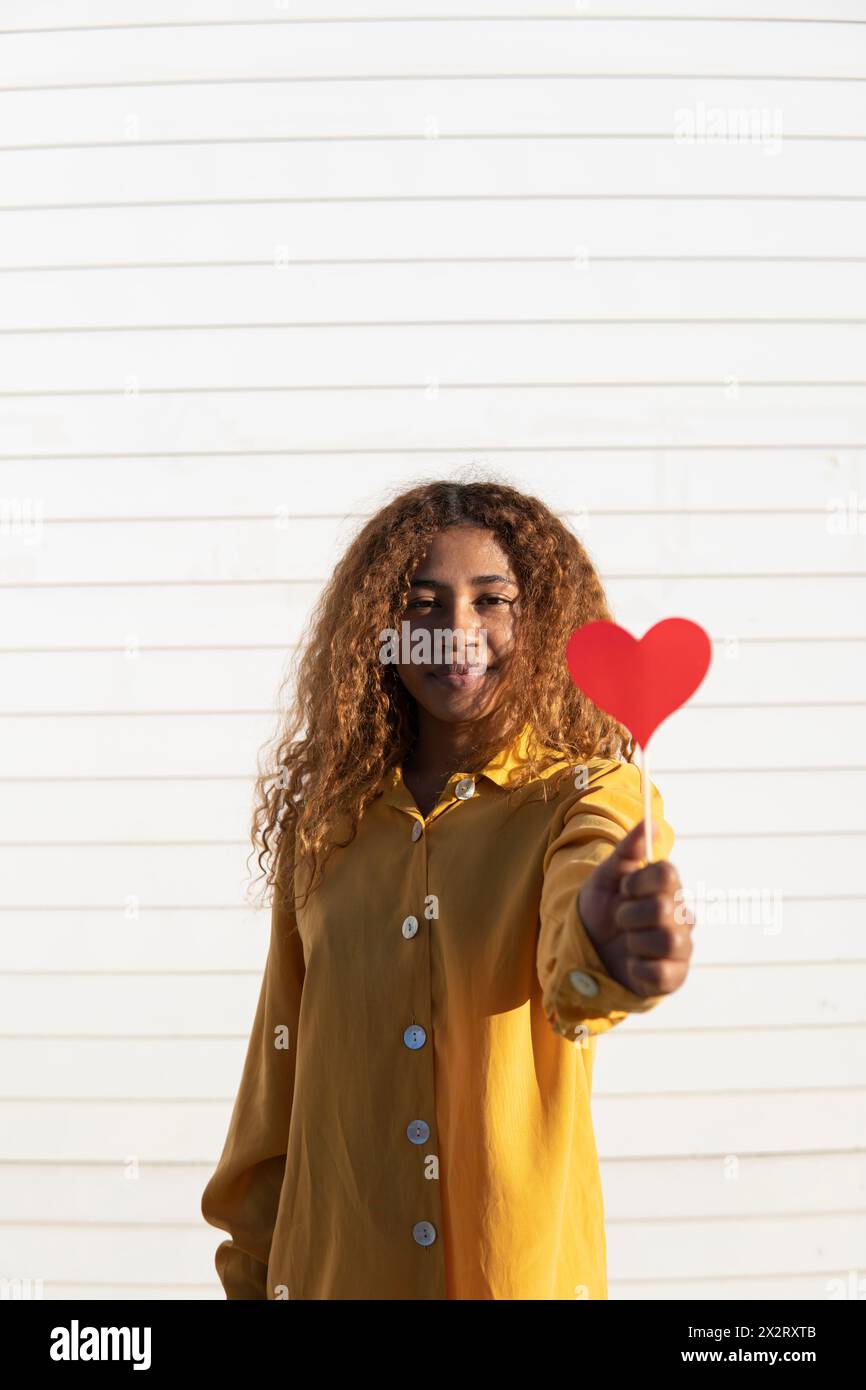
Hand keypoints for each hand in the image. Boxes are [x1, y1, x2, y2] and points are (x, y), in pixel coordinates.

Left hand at [576, 820, 694, 997]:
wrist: (586, 949)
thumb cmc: (601, 909)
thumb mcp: (606, 876)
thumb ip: (628, 849)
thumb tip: (652, 821)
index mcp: (668, 889)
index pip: (668, 874)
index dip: (639, 882)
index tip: (623, 889)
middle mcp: (682, 916)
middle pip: (663, 908)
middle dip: (629, 914)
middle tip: (620, 919)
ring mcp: (681, 948)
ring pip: (666, 939)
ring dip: (635, 941)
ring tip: (627, 942)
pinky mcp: (674, 978)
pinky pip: (662, 973)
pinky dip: (638, 968)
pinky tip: (632, 963)